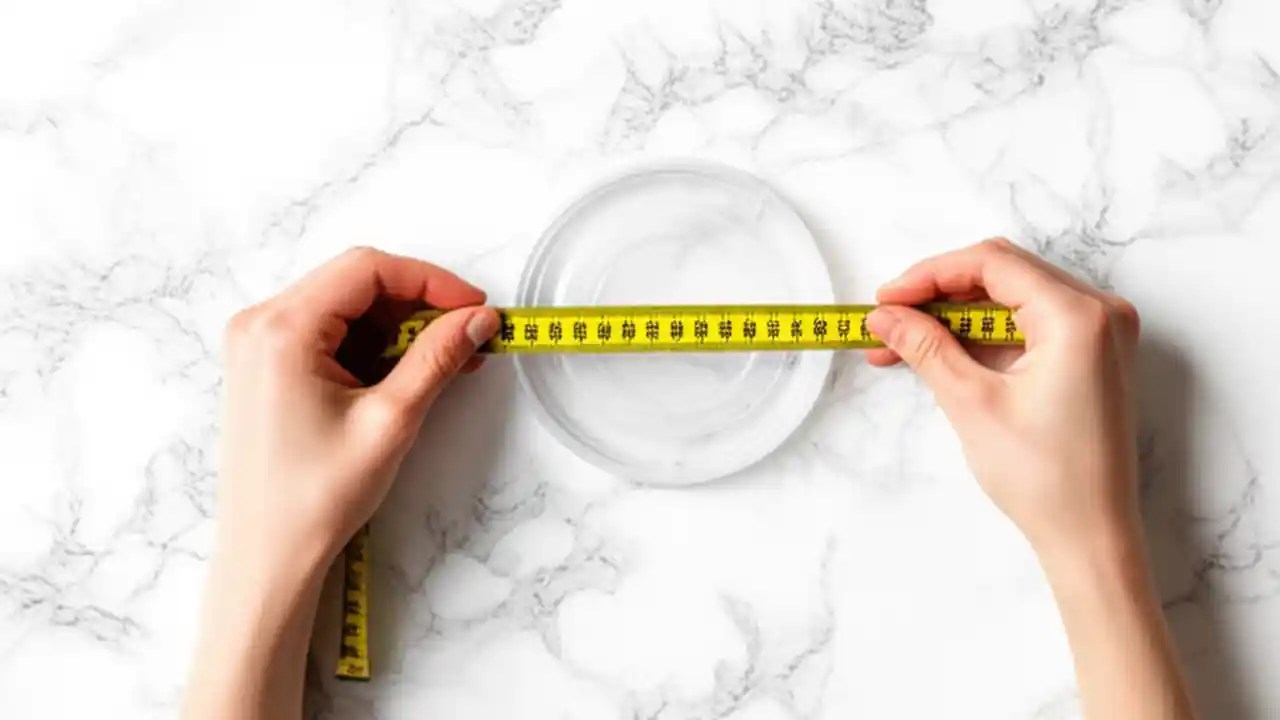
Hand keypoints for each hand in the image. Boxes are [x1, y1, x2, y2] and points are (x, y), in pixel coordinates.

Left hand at [218, 247, 497, 568]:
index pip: (367, 269)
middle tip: (468, 334)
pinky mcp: (266, 365)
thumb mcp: (390, 420)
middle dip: (419, 303)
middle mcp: (260, 324)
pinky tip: (410, 371)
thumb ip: (437, 359)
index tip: (475, 307)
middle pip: (356, 281)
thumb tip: (477, 319)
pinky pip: (329, 332)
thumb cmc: (314, 498)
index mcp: (281, 329)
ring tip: (447, 360)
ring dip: (399, 325)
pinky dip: (373, 344)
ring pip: (346, 306)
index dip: (430, 280)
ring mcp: (259, 344)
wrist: (267, 555)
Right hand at [865, 238, 1140, 552]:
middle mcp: (1100, 313)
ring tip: (903, 341)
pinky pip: (1029, 324)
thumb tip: (885, 316)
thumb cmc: (1045, 478)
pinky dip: (983, 334)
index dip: (929, 275)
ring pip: (1012, 298)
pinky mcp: (1093, 355)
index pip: (992, 264)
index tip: (886, 300)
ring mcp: (1101, 334)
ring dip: (955, 314)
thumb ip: (926, 347)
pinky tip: (939, 351)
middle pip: (1003, 273)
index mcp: (1079, 317)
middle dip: (938, 293)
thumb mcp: (972, 403)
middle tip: (889, 318)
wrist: (1092, 536)